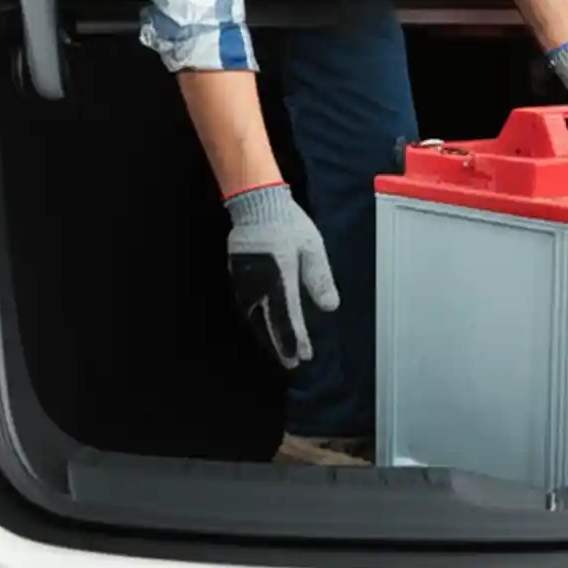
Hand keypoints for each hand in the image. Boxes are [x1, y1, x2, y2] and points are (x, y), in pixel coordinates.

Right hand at [225, 184, 339, 368]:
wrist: (256, 203)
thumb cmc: (289, 224)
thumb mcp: (312, 248)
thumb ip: (319, 278)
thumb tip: (330, 306)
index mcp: (280, 277)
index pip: (289, 317)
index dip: (297, 339)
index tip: (304, 355)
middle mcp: (259, 284)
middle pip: (268, 324)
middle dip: (281, 346)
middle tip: (291, 364)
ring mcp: (244, 282)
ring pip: (254, 319)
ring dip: (267, 338)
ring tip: (279, 353)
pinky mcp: (236, 277)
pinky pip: (246, 308)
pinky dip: (256, 323)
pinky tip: (263, 330)